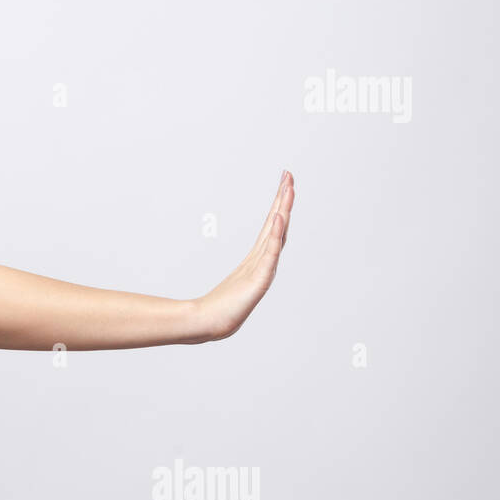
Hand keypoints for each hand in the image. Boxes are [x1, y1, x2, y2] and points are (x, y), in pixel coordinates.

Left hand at [197, 170, 294, 341]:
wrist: (210, 322)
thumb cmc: (221, 307)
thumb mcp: (233, 282)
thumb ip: (241, 273)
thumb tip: (241, 268)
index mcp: (257, 258)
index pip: (271, 225)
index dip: (279, 204)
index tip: (285, 182)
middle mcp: (262, 260)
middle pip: (277, 224)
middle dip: (284, 200)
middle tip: (289, 176)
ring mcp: (262, 269)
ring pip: (276, 234)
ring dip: (283, 211)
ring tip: (288, 190)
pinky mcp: (259, 279)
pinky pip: (269, 252)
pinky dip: (275, 235)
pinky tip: (279, 219)